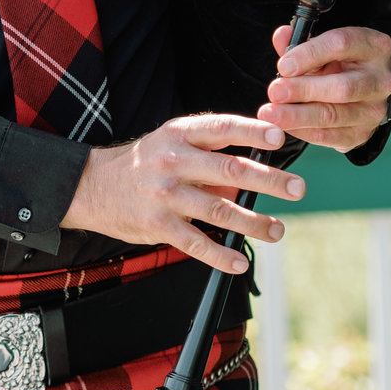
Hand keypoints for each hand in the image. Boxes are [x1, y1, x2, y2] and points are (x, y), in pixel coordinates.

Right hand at [60, 113, 306, 273]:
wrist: (93, 187)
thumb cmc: (143, 163)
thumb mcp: (172, 145)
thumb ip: (211, 156)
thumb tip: (253, 174)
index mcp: (179, 135)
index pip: (222, 128)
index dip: (253, 130)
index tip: (281, 136)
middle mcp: (173, 162)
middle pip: (230, 169)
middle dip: (269, 180)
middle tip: (297, 188)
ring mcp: (165, 195)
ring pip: (220, 210)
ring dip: (254, 223)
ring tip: (278, 230)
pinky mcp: (158, 225)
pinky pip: (196, 243)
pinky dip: (221, 255)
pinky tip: (239, 261)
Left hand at [257, 24, 390, 153]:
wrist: (360, 93)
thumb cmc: (338, 63)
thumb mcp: (322, 47)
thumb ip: (300, 42)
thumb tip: (282, 35)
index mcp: (373, 47)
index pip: (342, 45)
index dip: (309, 54)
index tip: (283, 65)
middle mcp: (381, 80)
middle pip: (342, 87)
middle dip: (304, 90)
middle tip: (275, 91)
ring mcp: (375, 110)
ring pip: (333, 115)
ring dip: (297, 115)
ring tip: (271, 113)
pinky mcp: (364, 133)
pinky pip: (329, 136)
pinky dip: (303, 131)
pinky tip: (284, 125)